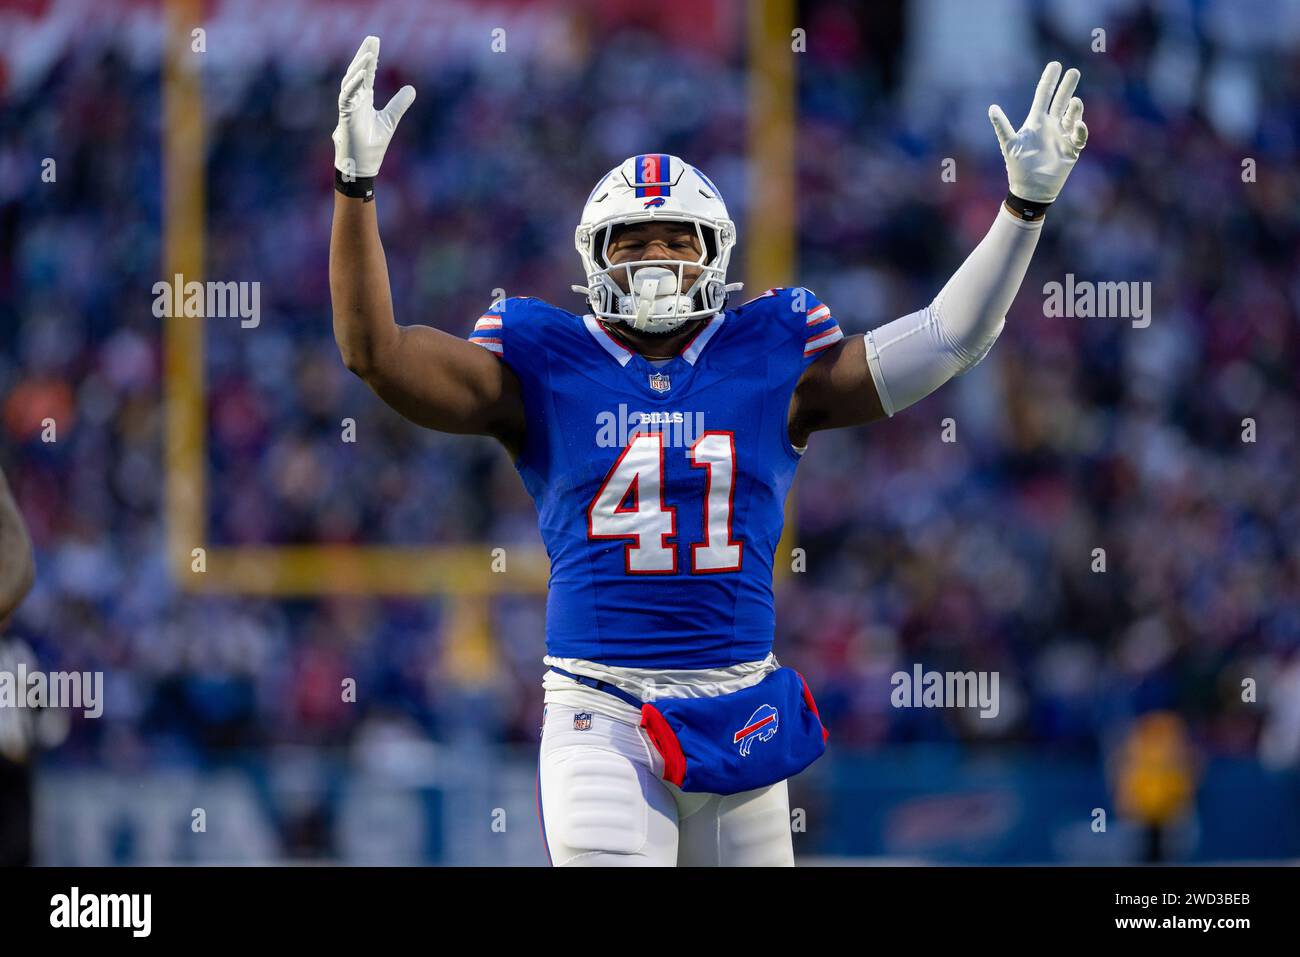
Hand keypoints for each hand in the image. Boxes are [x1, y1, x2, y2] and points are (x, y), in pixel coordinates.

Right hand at [332, 35, 415, 178]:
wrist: (362, 164)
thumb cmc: (372, 144)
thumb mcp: (390, 119)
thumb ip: (399, 104)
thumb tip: (412, 88)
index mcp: (364, 98)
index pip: (367, 73)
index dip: (371, 57)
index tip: (375, 42)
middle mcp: (355, 99)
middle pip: (357, 71)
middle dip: (364, 54)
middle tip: (372, 38)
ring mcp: (348, 105)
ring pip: (351, 80)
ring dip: (360, 66)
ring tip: (370, 53)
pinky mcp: (345, 115)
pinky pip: (347, 95)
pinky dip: (354, 84)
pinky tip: (363, 74)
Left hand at [988, 61, 1087, 204]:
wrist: (1030, 189)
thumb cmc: (1018, 166)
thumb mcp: (1009, 144)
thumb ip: (1002, 126)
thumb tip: (991, 108)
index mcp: (1036, 121)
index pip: (1044, 95)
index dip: (1049, 80)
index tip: (1055, 64)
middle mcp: (1051, 125)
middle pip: (1061, 101)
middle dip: (1067, 86)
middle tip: (1074, 71)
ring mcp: (1062, 135)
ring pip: (1072, 115)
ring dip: (1075, 107)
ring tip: (1075, 101)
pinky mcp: (1072, 148)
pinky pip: (1079, 135)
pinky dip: (1080, 129)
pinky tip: (1077, 125)